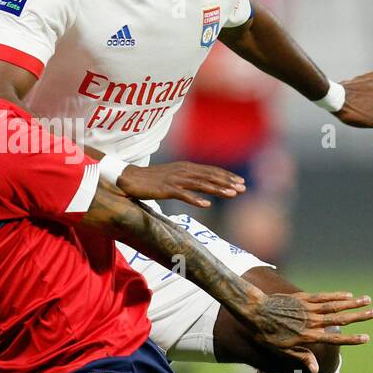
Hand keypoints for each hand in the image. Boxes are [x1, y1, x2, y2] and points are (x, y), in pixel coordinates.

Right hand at [117, 160, 245, 207]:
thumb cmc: (151, 179)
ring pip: (201, 184)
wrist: (130, 178)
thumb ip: (187, 180)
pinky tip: (206, 204)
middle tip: (243, 188)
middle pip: (210, 176)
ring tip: (232, 194)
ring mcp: (175, 180)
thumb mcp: (172, 176)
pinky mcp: (166, 189)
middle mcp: (183, 171)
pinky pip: (183, 195)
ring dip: (218, 189)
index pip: (211, 171)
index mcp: (186, 167)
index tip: (240, 182)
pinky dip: (195, 199)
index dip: (227, 176)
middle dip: (228, 182)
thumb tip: (201, 189)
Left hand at [244, 292, 372, 372]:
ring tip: (368, 300)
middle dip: (359, 316)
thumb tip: (315, 369)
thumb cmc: (265, 334)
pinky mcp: (302, 298)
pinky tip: (348, 295)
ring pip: (335, 305)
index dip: (352, 338)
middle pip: (340, 318)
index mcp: (308, 336)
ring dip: (352, 303)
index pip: (334, 338)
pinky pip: (323, 296)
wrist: (253, 310)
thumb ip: (300, 357)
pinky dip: (336, 295)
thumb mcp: (280, 350)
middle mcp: (311, 321)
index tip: (367, 338)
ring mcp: (308, 308)